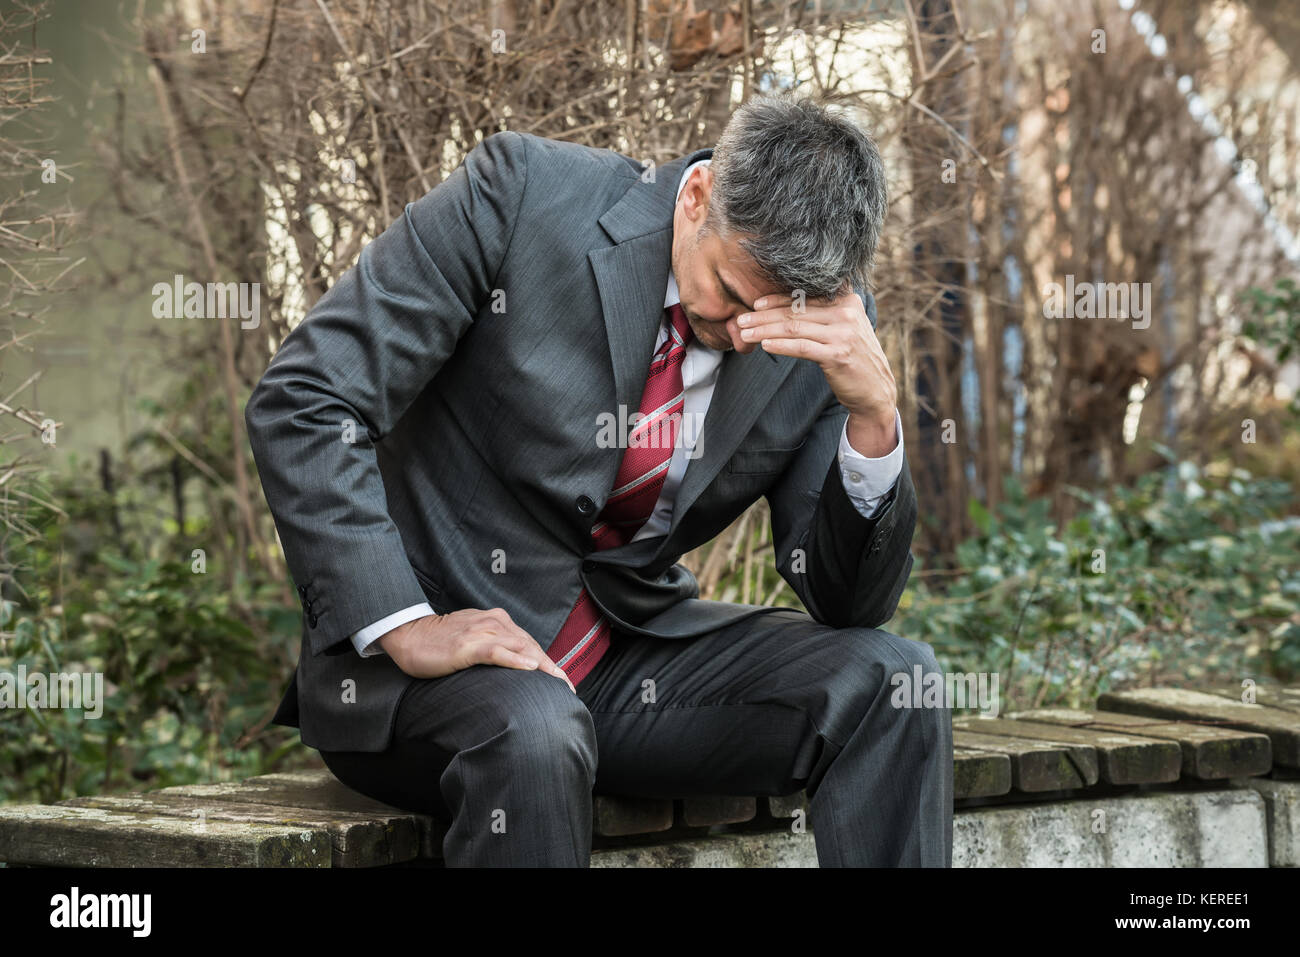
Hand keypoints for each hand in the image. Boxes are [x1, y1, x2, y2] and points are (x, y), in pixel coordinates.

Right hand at [378, 609, 575, 692]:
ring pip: (520, 648)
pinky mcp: (468, 645)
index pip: (530, 645)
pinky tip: (529, 668)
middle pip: (531, 647)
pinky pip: (496, 651)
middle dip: (552, 669)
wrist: (409, 635)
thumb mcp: (474, 640)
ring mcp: (481, 632)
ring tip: (558, 684)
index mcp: (498, 622)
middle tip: (568, 690)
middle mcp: (495, 623)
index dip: (549, 664)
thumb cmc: (440, 641)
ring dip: (542, 666)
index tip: (565, 684)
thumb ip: (496, 648)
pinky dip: (514, 659)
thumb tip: (515, 667)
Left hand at [737, 290, 897, 455]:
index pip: (805, 297)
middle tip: (742, 319)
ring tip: (745, 333)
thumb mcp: (844, 328)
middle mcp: (847, 313)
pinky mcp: (838, 355)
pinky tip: (764, 345)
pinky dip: (779, 345)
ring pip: (794, 327)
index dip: (777, 299)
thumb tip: (788, 303)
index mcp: (848, 300)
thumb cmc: (854, 358)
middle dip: (764, 315)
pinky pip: (801, 347)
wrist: (875, 389)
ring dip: (765, 330)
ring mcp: (844, 334)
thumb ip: (825, 313)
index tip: (756, 304)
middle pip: (796, 311)